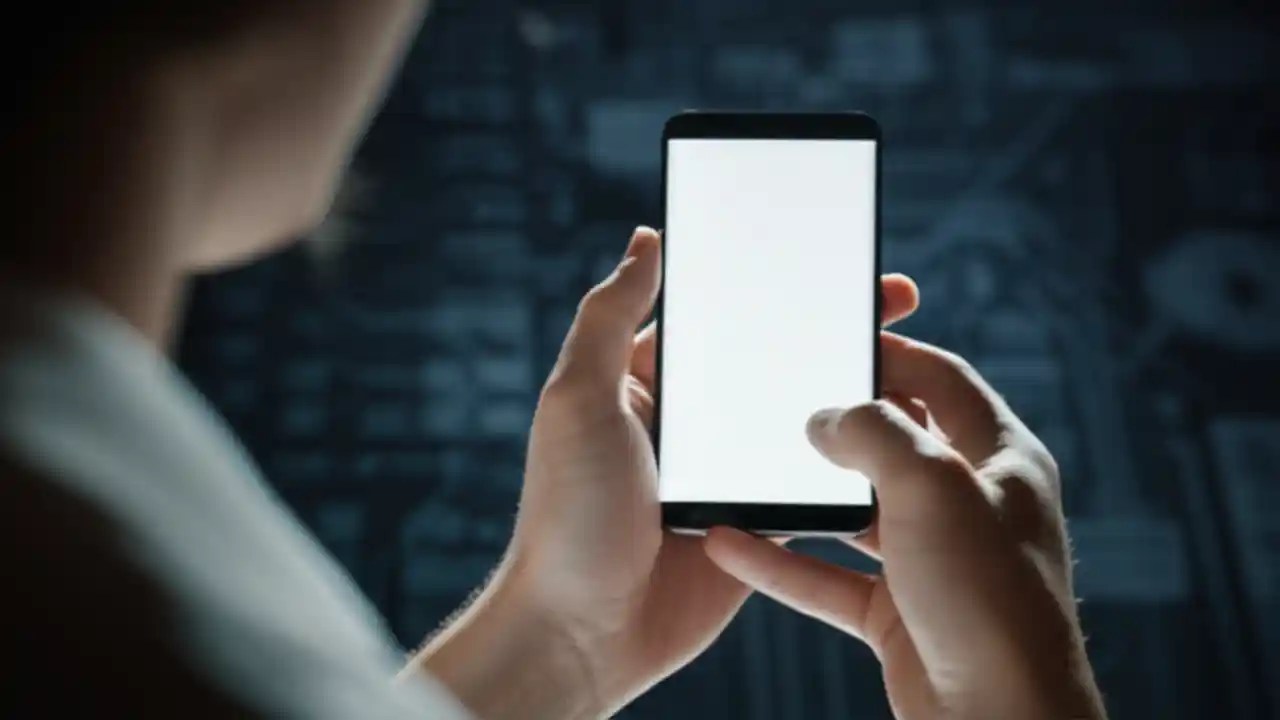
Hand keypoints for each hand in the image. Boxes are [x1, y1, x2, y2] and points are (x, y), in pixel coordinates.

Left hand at [408, 227, 919, 717]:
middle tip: (890, 298)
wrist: (586, 632)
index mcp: (644, 383)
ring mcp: (723, 474)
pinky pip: (806, 480)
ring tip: (904, 358)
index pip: (714, 316)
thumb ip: (609, 320)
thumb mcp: (578, 400)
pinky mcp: (754, 522)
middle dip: (824, 328)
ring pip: (795, 418)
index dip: (766, 282)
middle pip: (767, 361)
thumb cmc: (567, 515)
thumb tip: (647, 241)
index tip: (821, 255)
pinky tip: (888, 432)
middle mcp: (687, 423)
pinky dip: (844, 458)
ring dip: (843, 389)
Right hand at [703, 334, 1106, 719]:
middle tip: (786, 399)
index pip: (945, 380)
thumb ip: (874, 433)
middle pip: (899, 443)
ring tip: (749, 470)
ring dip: (803, 496)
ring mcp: (935, 563)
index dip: (893, 353)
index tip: (835, 338)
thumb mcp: (933, 487)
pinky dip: (783, 563)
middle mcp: (972, 507)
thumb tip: (825, 417)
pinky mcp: (900, 615)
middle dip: (842, 423)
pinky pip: (830, 577)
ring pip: (858, 513)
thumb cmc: (988, 600)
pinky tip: (731, 546)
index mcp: (1002, 461)